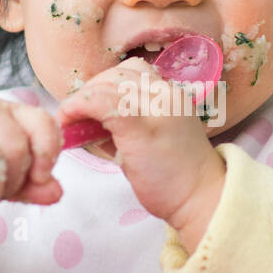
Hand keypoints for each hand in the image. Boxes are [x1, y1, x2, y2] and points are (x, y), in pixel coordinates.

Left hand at [56, 58, 226, 249]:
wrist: (202, 200)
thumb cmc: (176, 179)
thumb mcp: (151, 142)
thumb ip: (124, 127)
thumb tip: (86, 122)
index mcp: (172, 96)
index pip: (132, 72)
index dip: (105, 85)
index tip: (91, 107)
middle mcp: (166, 95)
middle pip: (117, 74)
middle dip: (91, 90)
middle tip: (76, 115)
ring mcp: (155, 108)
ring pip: (107, 85)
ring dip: (82, 100)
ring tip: (72, 121)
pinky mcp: (140, 127)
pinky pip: (100, 102)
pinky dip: (79, 107)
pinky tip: (70, 121)